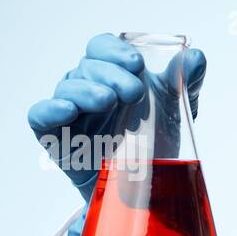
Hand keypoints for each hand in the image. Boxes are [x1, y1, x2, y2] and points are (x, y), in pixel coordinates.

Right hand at [27, 33, 207, 202]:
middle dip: (111, 74)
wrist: (145, 188)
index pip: (102, 47)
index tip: (136, 63)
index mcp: (110, 73)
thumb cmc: (154, 141)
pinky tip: (67, 110)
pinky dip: (51, 110)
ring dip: (87, 91)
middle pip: (88, 66)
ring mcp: (69, 111)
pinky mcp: (54, 136)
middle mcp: (86, 87)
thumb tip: (196, 56)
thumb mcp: (175, 109)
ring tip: (108, 101)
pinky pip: (40, 116)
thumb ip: (185, 81)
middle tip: (134, 92)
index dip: (115, 50)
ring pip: (67, 88)